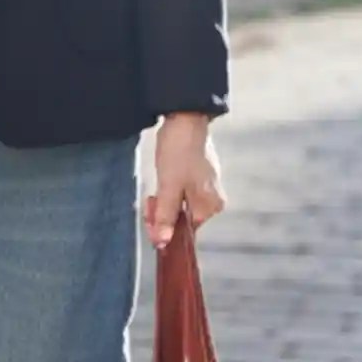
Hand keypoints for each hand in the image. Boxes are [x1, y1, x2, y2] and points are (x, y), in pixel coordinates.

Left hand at [144, 112, 225, 247]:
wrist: (185, 118)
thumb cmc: (179, 152)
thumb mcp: (168, 187)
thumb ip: (165, 216)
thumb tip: (162, 243)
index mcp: (210, 206)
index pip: (184, 232)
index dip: (164, 228)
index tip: (149, 218)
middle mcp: (213, 200)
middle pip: (182, 220)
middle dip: (162, 214)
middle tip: (150, 201)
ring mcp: (206, 188)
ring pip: (179, 206)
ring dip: (163, 203)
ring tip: (155, 190)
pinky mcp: (198, 177)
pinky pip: (180, 194)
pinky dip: (168, 192)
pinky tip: (163, 180)